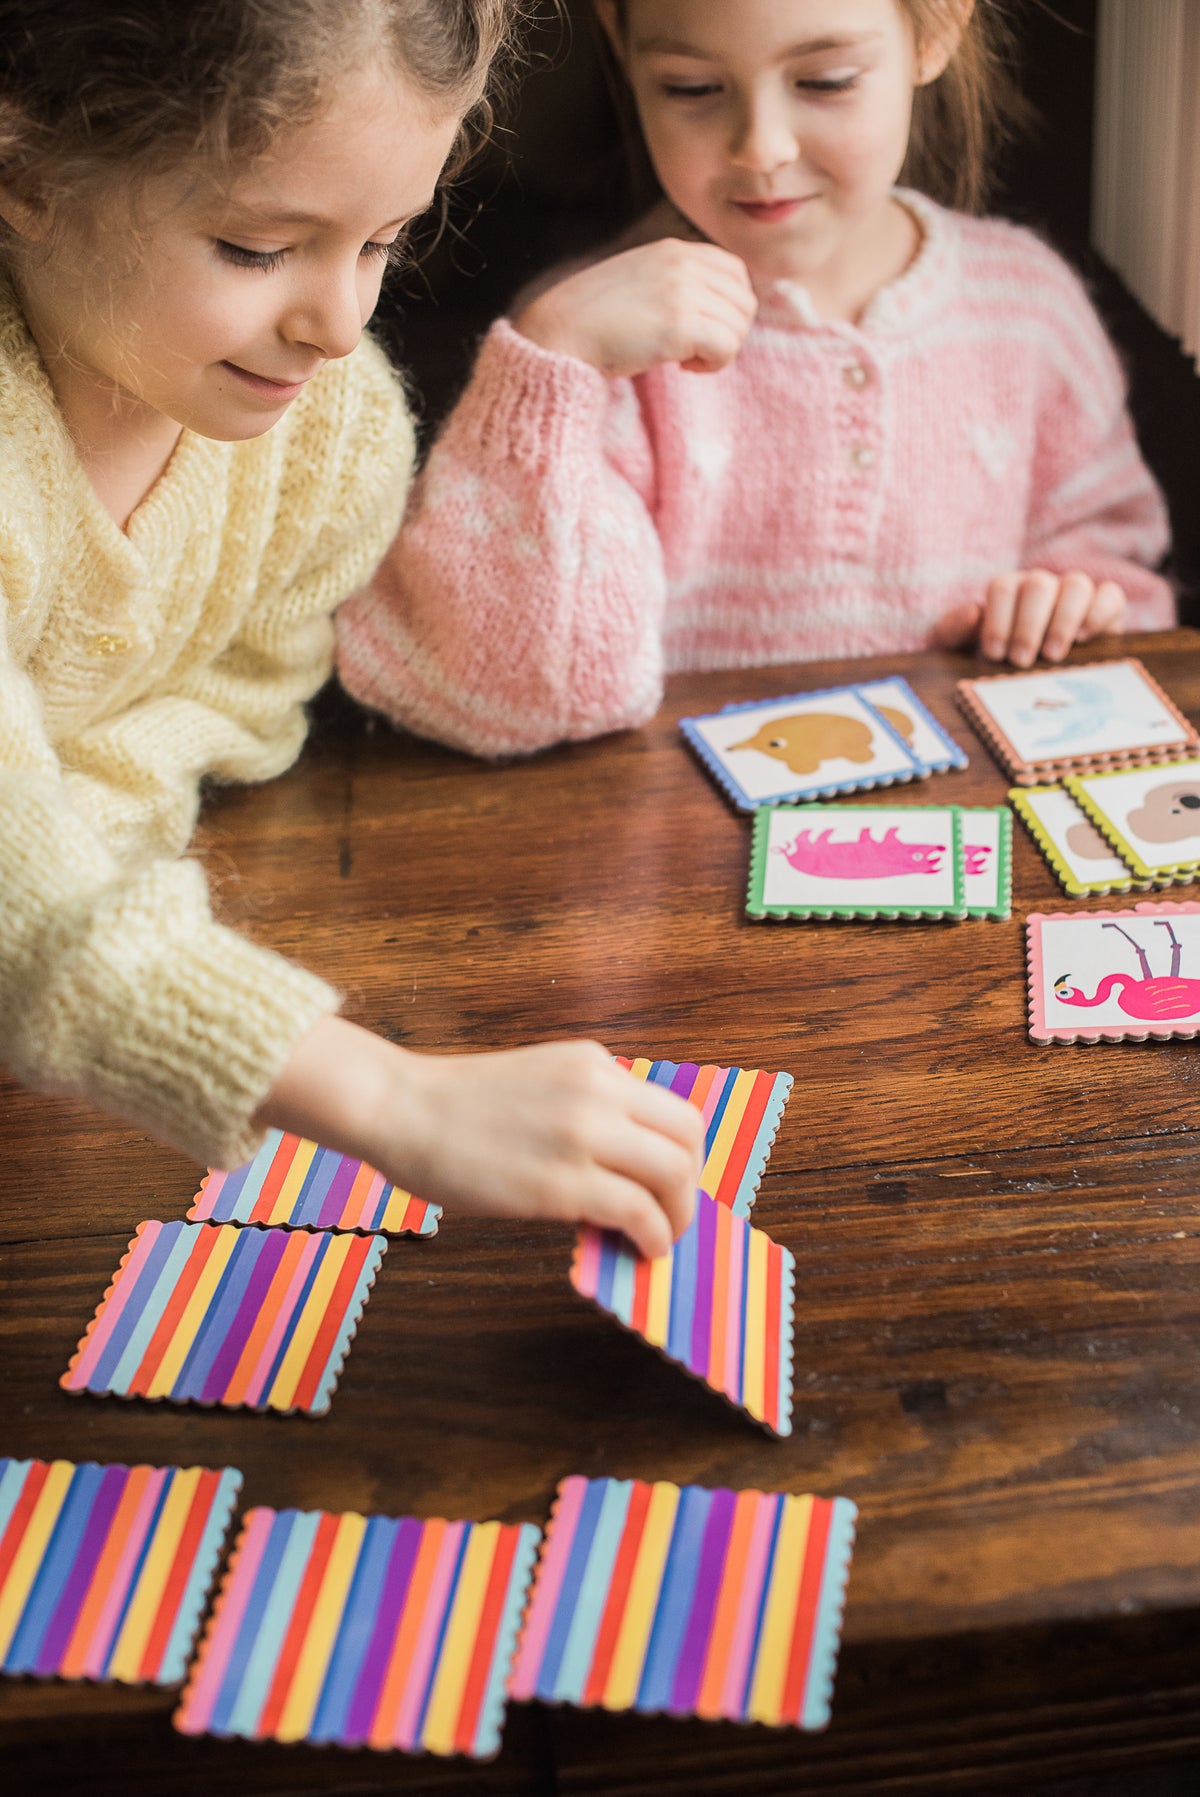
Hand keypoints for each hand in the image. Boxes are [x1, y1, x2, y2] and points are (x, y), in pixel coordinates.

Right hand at [258, 1018, 702, 1257]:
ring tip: (659, 1239)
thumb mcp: (541, 1083)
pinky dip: (653, 1236)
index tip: (669, 1187)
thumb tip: (626, 1169)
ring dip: (677, 1216)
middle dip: (690, 1186)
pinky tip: (640, 1249)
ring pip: (672, 1175)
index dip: (684, 1156)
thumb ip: (588, 1111)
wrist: (401, 1109)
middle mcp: (598, 1091)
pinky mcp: (561, 1182)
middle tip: (672, 1216)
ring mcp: (582, 1134)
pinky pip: (637, 1212)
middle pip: (687, 1139)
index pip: (674, 1110)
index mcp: (595, 1065)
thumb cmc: (457, 1106)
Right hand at [512, 238, 756, 378]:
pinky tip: (683, 367)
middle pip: (744, 302)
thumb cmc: (595, 318)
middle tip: (696, 350)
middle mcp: (684, 263)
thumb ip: (676, 281)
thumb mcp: (641, 281)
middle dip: (728, 332)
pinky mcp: (680, 324)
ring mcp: (683, 291)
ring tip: (685, 359)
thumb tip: (716, 309)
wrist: (560, 332)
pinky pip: (727, 348)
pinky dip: (713, 365)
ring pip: (738, 327)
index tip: (700, 328)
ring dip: (719, 351)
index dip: (728, 306)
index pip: (736, 272)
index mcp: (675, 249)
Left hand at [933, 570, 1127, 667]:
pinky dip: (1099, 613)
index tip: (995, 654)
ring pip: (1076, 585)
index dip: (998, 619)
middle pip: (1038, 586)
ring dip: (1063, 621)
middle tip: (1022, 661)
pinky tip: (1084, 639)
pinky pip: (1110, 594)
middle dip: (1028, 626)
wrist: (1039, 677)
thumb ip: (955, 630)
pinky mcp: (1106, 605)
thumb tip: (972, 612)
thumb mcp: (964, 649)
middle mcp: (1042, 585)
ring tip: (1052, 656)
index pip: (1003, 587)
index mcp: (1008, 590)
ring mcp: (1075, 592)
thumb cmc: (1000, 661)